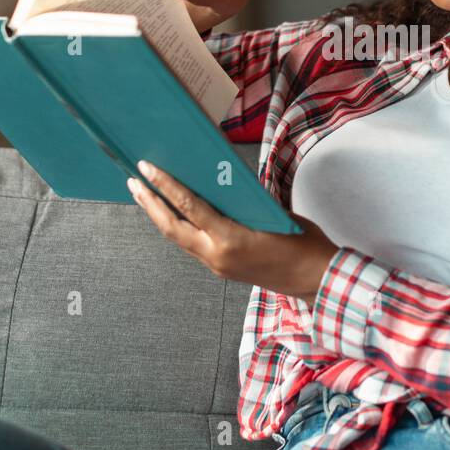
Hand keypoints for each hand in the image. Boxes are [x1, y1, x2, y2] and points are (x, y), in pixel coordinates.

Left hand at [129, 160, 336, 306]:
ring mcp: (217, 266)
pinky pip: (193, 246)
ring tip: (146, 195)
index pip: (189, 207)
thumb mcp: (273, 213)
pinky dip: (181, 227)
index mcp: (230, 239)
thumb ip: (244, 202)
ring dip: (161, 216)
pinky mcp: (222, 270)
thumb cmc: (303, 243)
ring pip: (179, 239)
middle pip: (171, 227)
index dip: (165, 186)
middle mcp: (217, 255)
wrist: (315, 281)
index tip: (147, 168)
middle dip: (149, 203)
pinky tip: (176, 215)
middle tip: (134, 181)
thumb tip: (221, 185)